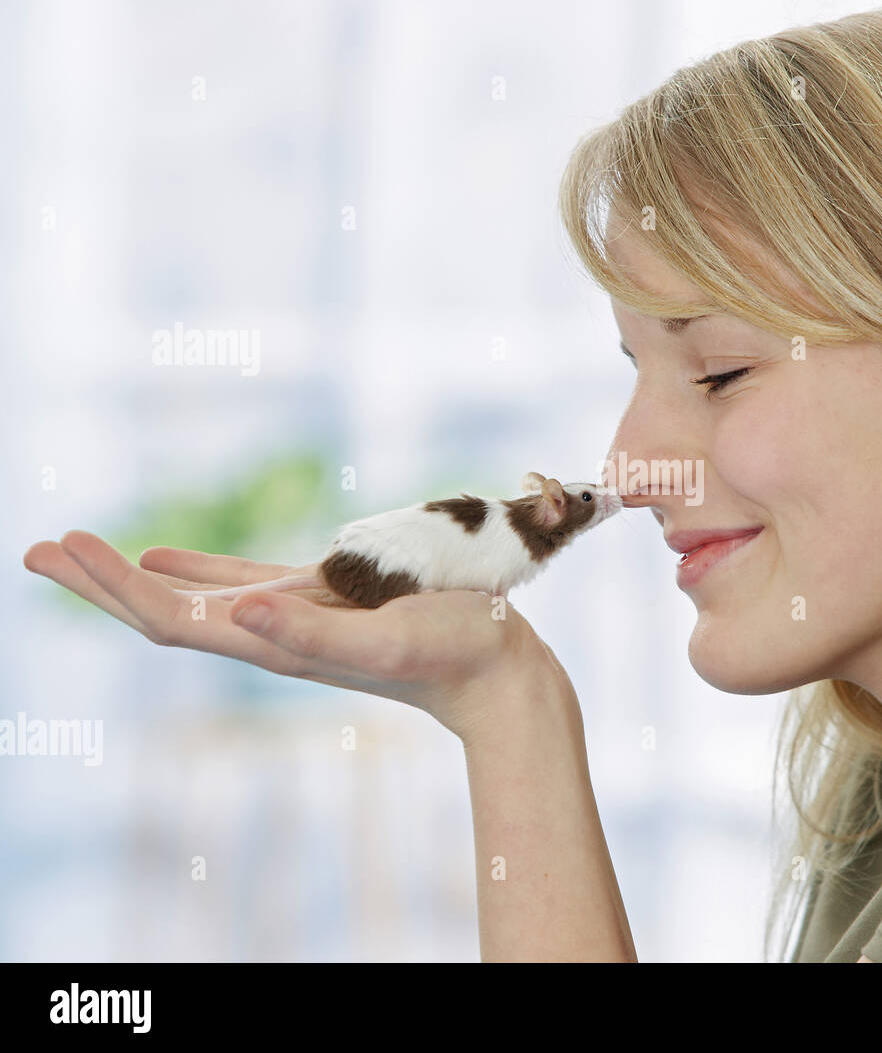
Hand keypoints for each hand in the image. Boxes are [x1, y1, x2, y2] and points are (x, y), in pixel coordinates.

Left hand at [23, 531, 562, 746]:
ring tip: (80, 552)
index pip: (174, 621)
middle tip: (37, 550)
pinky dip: (195, 571)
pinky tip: (168, 557)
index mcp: (279, 645)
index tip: (67, 547)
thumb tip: (238, 614)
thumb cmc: (455, 650)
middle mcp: (274, 635)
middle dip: (99, 585)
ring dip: (133, 578)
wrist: (497, 673)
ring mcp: (294, 620)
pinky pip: (240, 584)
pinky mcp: (321, 604)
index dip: (115, 588)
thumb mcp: (389, 637)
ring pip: (193, 598)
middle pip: (164, 613)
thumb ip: (316, 633)